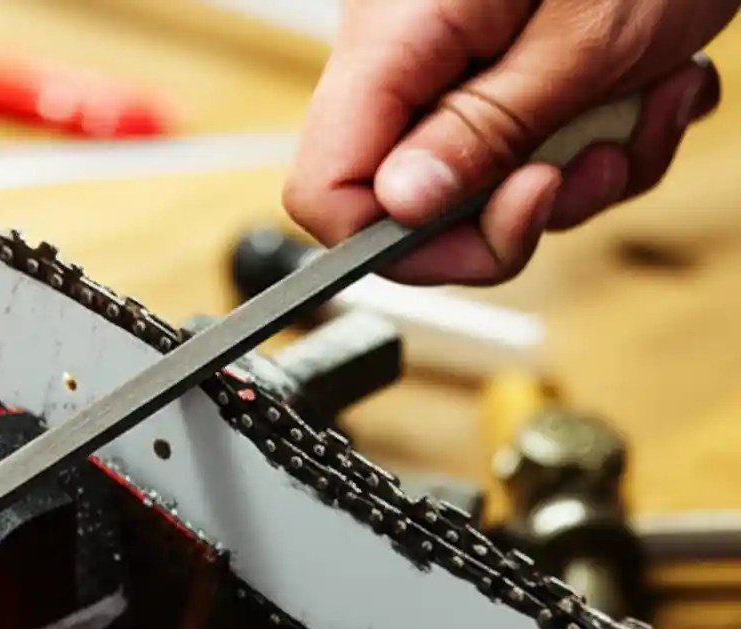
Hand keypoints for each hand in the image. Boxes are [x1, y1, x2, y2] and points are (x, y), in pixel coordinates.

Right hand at [283, 0, 735, 285]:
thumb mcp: (582, 40)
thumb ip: (484, 129)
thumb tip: (402, 206)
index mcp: (393, 39)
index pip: (326, 187)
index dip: (398, 240)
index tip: (488, 233)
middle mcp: (407, 56)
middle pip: (412, 200)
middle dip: (520, 209)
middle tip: (594, 167)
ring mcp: (453, 65)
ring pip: (486, 185)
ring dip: (585, 171)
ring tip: (650, 99)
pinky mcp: (500, 72)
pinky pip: (531, 153)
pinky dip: (603, 140)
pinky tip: (650, 86)